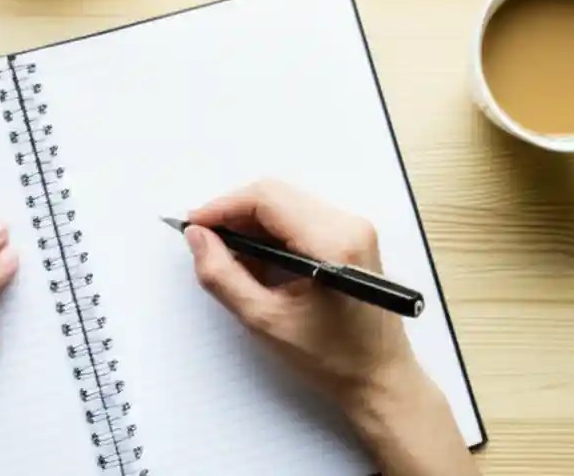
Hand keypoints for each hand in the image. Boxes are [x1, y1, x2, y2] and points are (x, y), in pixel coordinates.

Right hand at [184, 180, 410, 407]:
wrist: (380, 377)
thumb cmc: (330, 358)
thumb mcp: (264, 320)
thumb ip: (222, 276)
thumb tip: (197, 237)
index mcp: (332, 243)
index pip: (267, 199)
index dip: (223, 207)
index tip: (193, 226)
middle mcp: (349, 225)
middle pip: (276, 196)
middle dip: (235, 214)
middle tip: (205, 241)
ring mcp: (354, 228)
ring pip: (286, 205)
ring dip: (252, 224)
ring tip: (230, 257)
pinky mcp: (352, 237)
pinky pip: (301, 218)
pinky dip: (271, 233)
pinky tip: (257, 261)